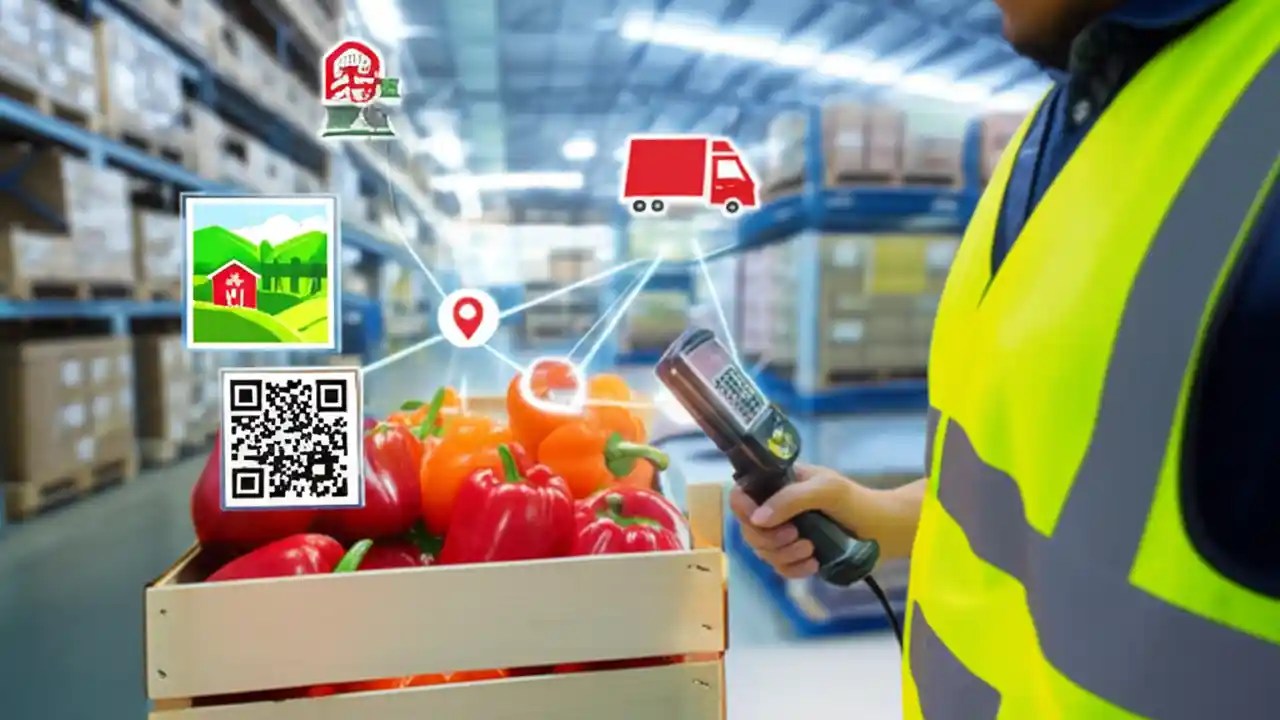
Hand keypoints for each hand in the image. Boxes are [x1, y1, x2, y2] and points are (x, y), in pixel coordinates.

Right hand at [729, 464, 863, 578]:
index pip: (743, 494)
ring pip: (762, 551)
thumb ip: (790, 499)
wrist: (885, 531)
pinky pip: (779, 568)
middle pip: (749, 528)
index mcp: (780, 484)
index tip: (759, 520)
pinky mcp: (797, 556)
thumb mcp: (826, 490)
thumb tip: (757, 518)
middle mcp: (778, 508)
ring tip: (810, 549)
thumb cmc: (857, 502)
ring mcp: (786, 533)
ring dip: (783, 554)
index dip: (743, 509)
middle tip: (795, 535)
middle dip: (769, 537)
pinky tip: (813, 565)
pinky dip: (792, 569)